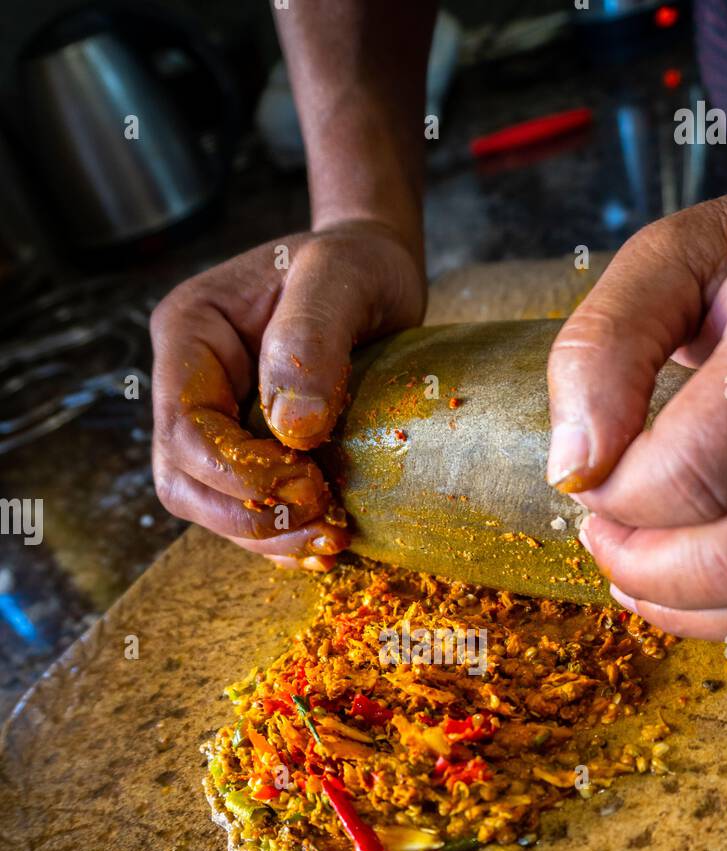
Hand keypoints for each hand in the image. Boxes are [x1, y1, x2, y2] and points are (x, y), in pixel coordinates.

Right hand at [151, 220, 425, 570]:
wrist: (377, 275)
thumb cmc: (356, 265)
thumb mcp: (340, 276)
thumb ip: (311, 340)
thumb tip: (294, 429)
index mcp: (190, 333)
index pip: (184, 426)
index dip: (238, 471)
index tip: (308, 480)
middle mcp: (190, 383)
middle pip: (183, 479)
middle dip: (248, 513)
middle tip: (322, 519)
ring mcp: (215, 422)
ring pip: (209, 507)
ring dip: (266, 535)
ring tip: (330, 538)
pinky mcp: (249, 453)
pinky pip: (245, 511)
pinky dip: (281, 538)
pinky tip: (325, 543)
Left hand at [546, 144, 726, 637]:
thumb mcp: (677, 256)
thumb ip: (604, 347)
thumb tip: (572, 468)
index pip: (698, 470)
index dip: (620, 496)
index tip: (588, 476)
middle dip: (645, 565)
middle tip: (602, 534)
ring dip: (685, 601)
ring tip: (632, 564)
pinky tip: (688, 583)